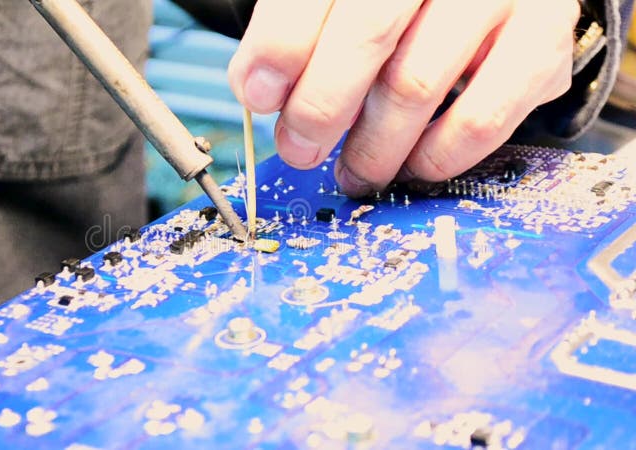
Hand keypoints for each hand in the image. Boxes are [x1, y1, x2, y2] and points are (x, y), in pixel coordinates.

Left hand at [229, 0, 579, 195]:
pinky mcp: (542, 39)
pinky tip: (414, 162)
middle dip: (320, 107)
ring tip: (354, 169)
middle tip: (301, 147)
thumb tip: (257, 88)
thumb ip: (297, 29)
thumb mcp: (344, 0)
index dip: (279, 47)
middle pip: (366, 34)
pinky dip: (437, 154)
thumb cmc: (405, 1)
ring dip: (372, 146)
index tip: (258, 95)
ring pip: (414, 84)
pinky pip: (481, 117)